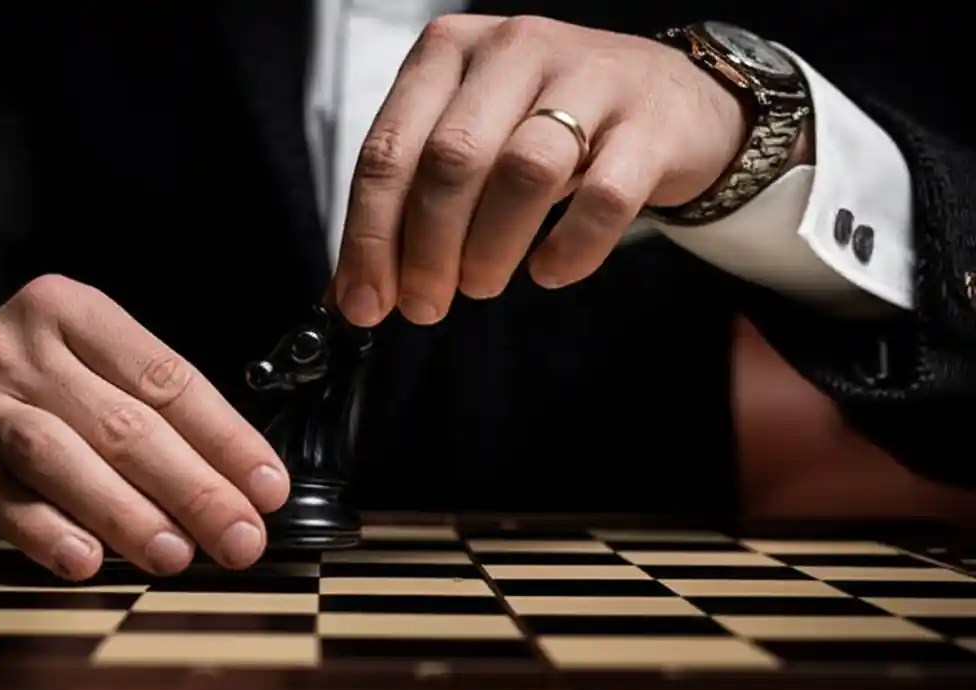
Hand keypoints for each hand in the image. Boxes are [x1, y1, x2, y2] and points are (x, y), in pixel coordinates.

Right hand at [0, 275, 288, 579]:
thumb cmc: (41, 385)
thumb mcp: (95, 365)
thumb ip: (159, 407)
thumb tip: (244, 482)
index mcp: (74, 312)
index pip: (167, 378)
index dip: (225, 438)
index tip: (268, 488)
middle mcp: (22, 349)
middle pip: (123, 423)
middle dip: (192, 488)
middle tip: (239, 538)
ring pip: (60, 458)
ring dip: (124, 512)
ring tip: (173, 554)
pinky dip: (45, 531)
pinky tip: (86, 560)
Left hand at [333, 14, 751, 325]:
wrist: (670, 100)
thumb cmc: (550, 127)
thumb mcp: (472, 143)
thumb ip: (410, 205)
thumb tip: (354, 291)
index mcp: (451, 52)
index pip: (390, 148)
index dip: (369, 235)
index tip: (365, 302)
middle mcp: (514, 49)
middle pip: (452, 159)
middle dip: (427, 248)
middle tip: (425, 305)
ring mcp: (589, 78)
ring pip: (523, 172)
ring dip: (491, 247)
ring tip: (481, 285)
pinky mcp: (649, 123)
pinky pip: (603, 198)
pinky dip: (569, 248)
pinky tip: (550, 271)